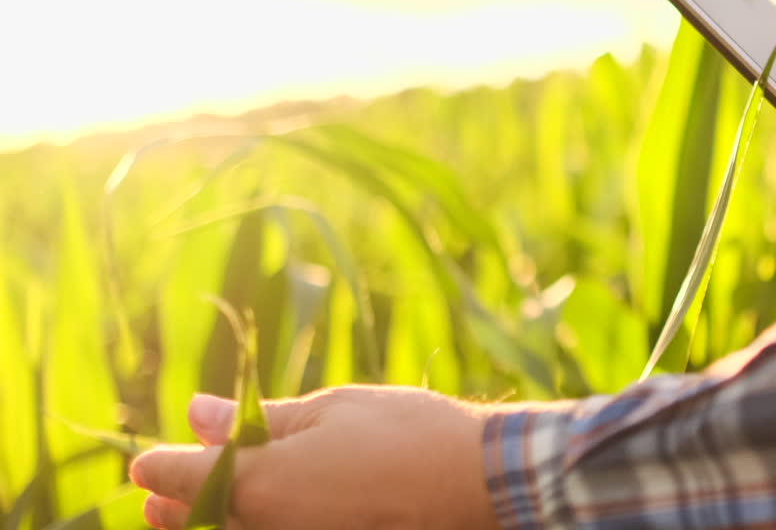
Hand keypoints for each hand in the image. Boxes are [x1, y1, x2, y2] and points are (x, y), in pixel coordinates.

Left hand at [129, 386, 500, 529]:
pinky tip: (266, 511)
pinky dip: (257, 525)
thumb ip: (258, 420)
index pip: (181, 478)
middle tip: (156, 495)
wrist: (479, 481)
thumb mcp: (329, 411)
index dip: (156, 466)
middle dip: (173, 506)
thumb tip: (196, 413)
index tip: (143, 462)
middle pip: (198, 523)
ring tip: (202, 506)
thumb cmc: (406, 432)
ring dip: (211, 522)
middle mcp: (270, 528)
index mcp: (261, 483)